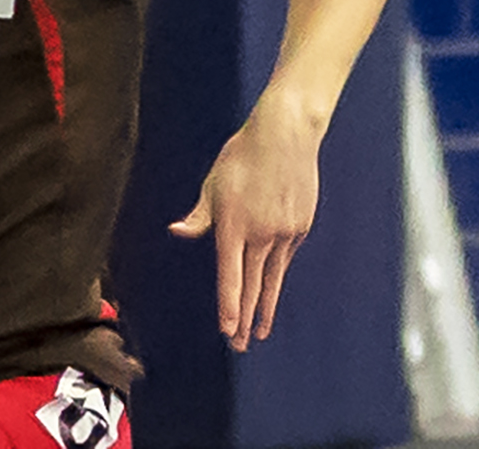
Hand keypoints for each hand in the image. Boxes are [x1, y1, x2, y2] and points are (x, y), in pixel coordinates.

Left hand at [168, 93, 321, 351]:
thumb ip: (199, 215)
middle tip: (241, 344)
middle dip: (245, 318)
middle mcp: (261, 234)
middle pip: (252, 285)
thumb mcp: (214, 183)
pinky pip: (285, 258)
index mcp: (233, 225)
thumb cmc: (242, 156)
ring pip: (272, 279)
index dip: (229, 306)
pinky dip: (276, 276)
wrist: (286, 135)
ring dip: (264, 307)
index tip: (228, 330)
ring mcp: (284, 232)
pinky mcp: (301, 227)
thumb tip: (177, 231)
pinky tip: (271, 290)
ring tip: (260, 332)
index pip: (229, 276)